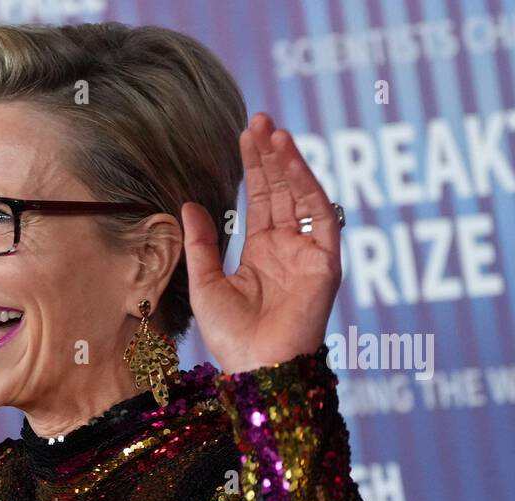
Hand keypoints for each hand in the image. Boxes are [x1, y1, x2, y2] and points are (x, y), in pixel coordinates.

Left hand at [181, 112, 341, 374]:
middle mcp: (288, 249)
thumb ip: (201, 244)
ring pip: (301, 196)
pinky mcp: (325, 262)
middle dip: (270, 156)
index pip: (261, 200)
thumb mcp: (205, 284)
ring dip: (288, 163)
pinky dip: (306, 185)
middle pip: (281, 191)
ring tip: (271, 131)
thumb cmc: (230, 337)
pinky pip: (319, 215)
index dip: (255, 168)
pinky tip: (289, 160)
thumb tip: (189, 204)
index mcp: (262, 254)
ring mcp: (308, 254)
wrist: (256, 367)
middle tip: (257, 120)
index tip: (244, 135)